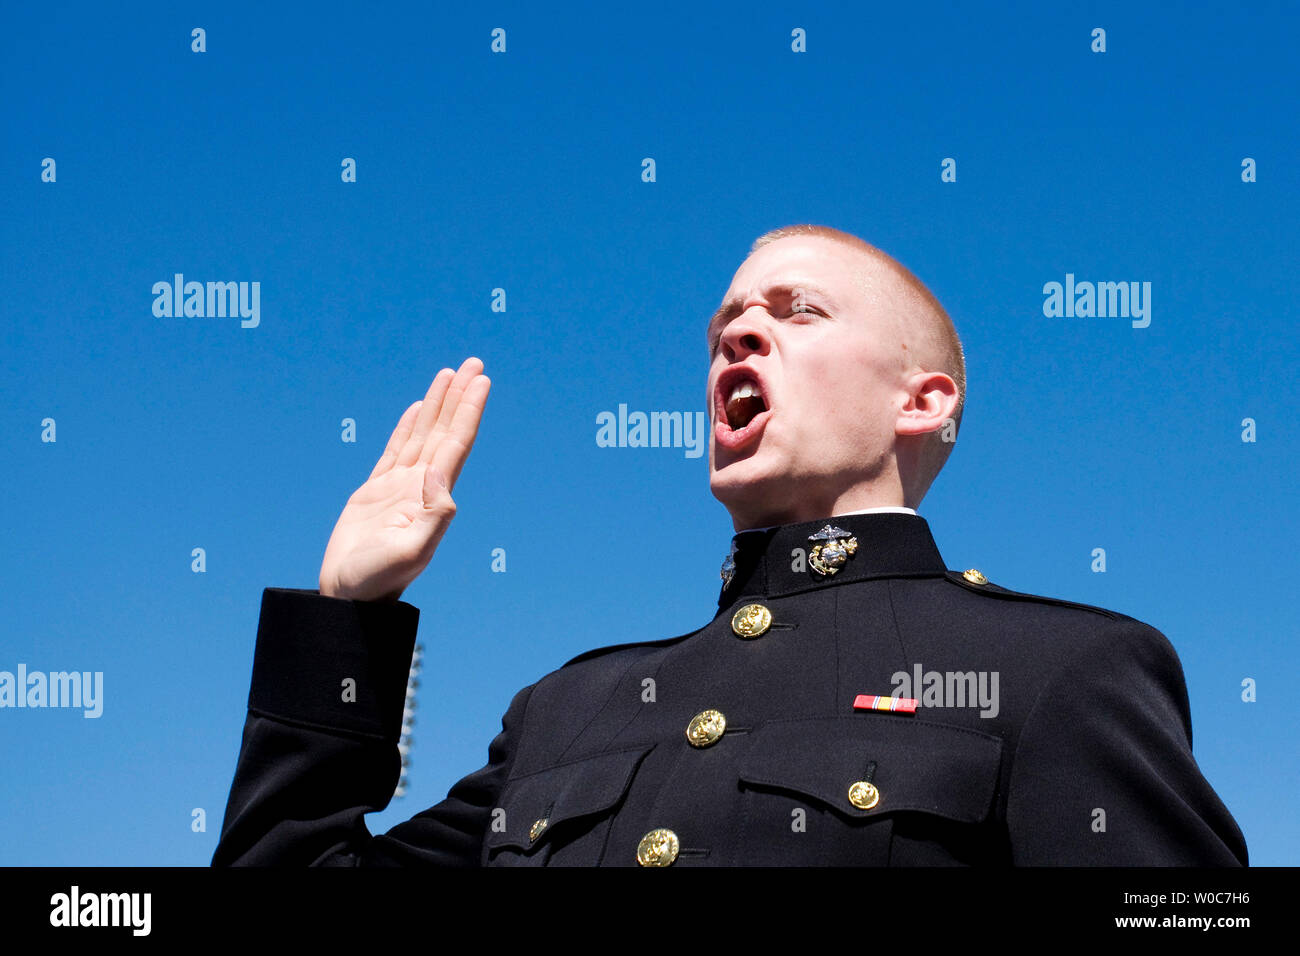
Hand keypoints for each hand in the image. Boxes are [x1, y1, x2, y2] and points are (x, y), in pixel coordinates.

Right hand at [319, 357, 490, 602]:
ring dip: (438, 404)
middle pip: (445, 431)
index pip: (456, 443)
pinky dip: (408, 427)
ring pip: (423, 434)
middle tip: (474, 362)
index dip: (469, 411)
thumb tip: (439, 475)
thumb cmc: (378, 581)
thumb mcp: (411, 552)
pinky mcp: (375, 492)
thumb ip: (433, 517)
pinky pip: (395, 449)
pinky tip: (419, 409)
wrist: (349, 599)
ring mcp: (399, 488)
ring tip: (450, 373)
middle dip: (459, 397)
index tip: (481, 381)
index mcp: (433, 497)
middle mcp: (421, 487)